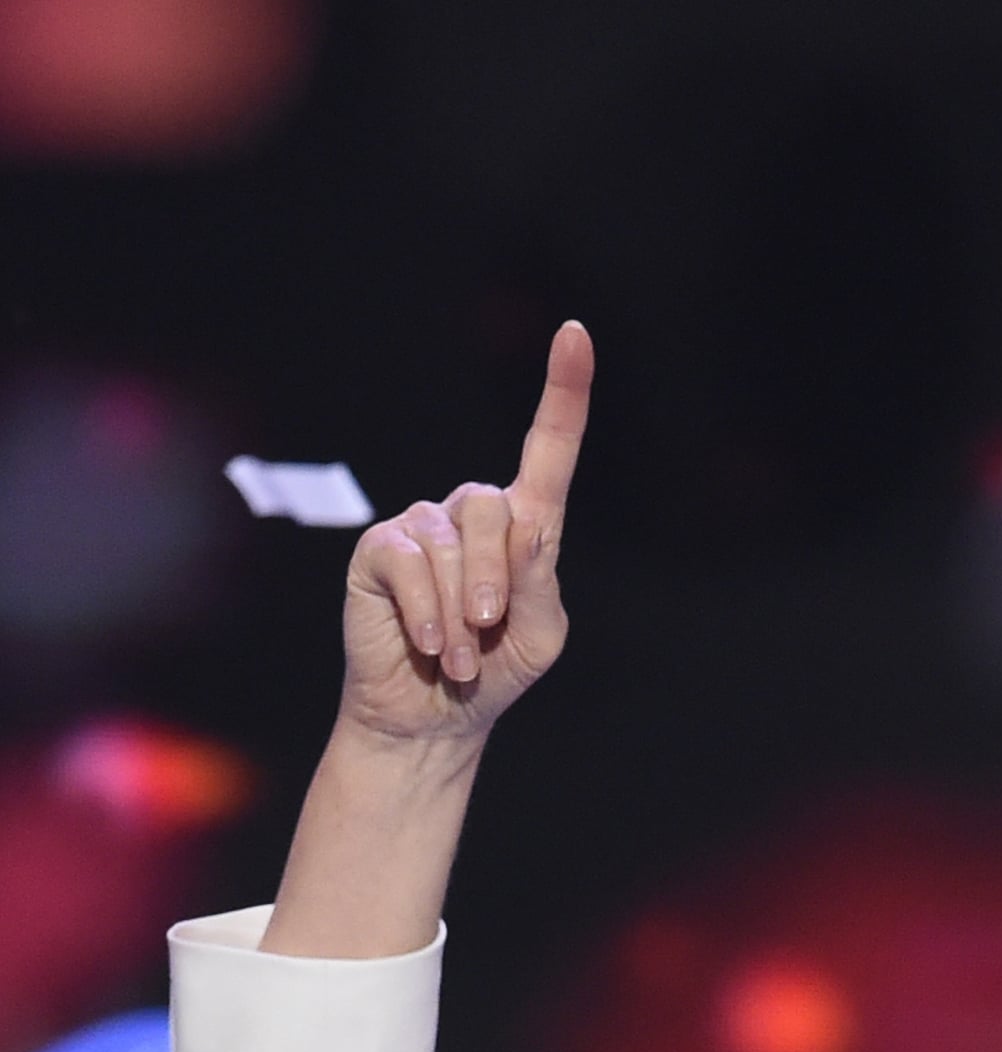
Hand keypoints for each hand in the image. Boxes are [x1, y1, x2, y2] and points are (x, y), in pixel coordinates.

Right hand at [336, 319, 593, 747]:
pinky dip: (427, 613)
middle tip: (490, 630)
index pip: (548, 449)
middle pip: (493, 508)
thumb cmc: (495, 672)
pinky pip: (408, 565)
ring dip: (461, 615)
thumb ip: (538, 581)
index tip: (574, 333)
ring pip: (450, 544)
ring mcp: (420, 527)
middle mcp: (469, 513)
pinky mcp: (378, 550)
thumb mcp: (539, 635)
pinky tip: (429, 646)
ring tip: (459, 658)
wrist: (434, 717)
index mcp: (523, 525)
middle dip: (496, 578)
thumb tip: (522, 525)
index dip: (563, 392)